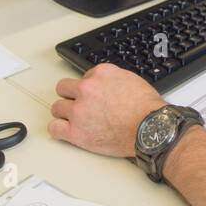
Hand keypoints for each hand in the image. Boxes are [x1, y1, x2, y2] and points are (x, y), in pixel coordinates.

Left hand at [50, 62, 166, 157]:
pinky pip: (54, 128)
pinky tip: (66, 130)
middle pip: (63, 88)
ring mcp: (79, 110)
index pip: (84, 77)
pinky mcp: (76, 131)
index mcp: (101, 74)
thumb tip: (105, 86)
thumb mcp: (132, 81)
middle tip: (80, 105)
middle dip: (71, 97)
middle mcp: (87, 89)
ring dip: (65, 113)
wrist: (151, 128)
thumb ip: (113, 81)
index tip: (93, 96)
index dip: (89, 88)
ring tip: (75, 119)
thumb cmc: (147, 110)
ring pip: (57, 107)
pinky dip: (59, 129)